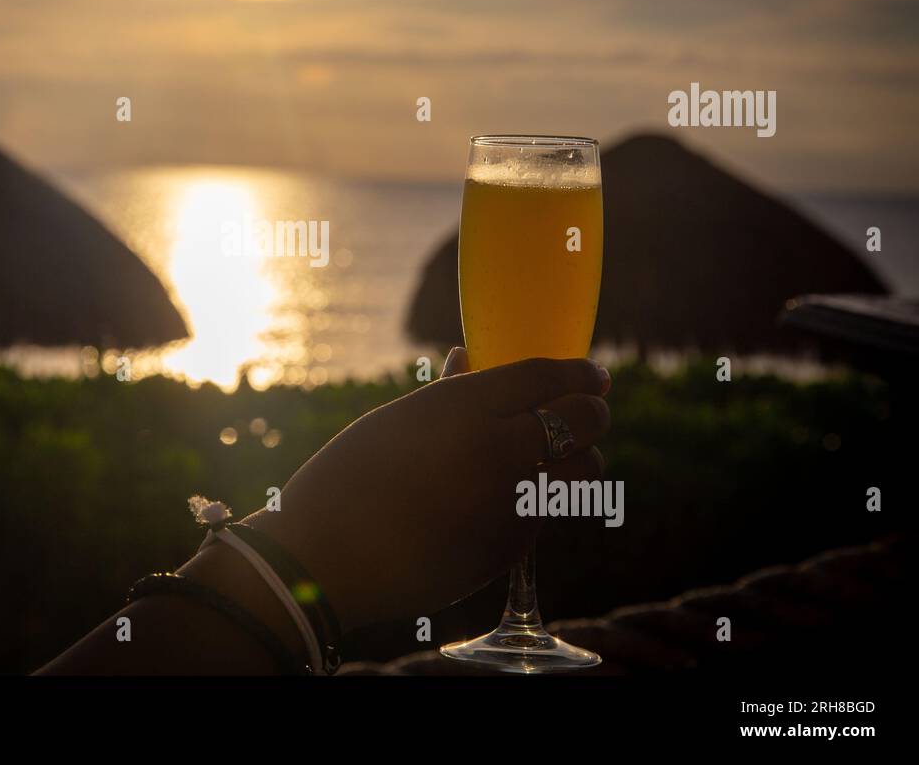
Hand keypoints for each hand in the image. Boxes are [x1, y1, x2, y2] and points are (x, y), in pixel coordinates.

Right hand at [244, 348, 609, 630]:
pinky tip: (511, 499)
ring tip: (561, 457)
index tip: (594, 374)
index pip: (546, 376)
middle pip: (583, 420)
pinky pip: (546, 514)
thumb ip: (447, 394)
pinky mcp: (511, 549)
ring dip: (581, 459)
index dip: (578, 372)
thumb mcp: (395, 422)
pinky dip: (541, 501)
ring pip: (583, 472)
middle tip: (588, 410)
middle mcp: (498, 450)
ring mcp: (510, 503)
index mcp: (463, 406)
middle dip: (593, 411)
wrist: (324, 562)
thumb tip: (468, 358)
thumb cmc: (347, 479)